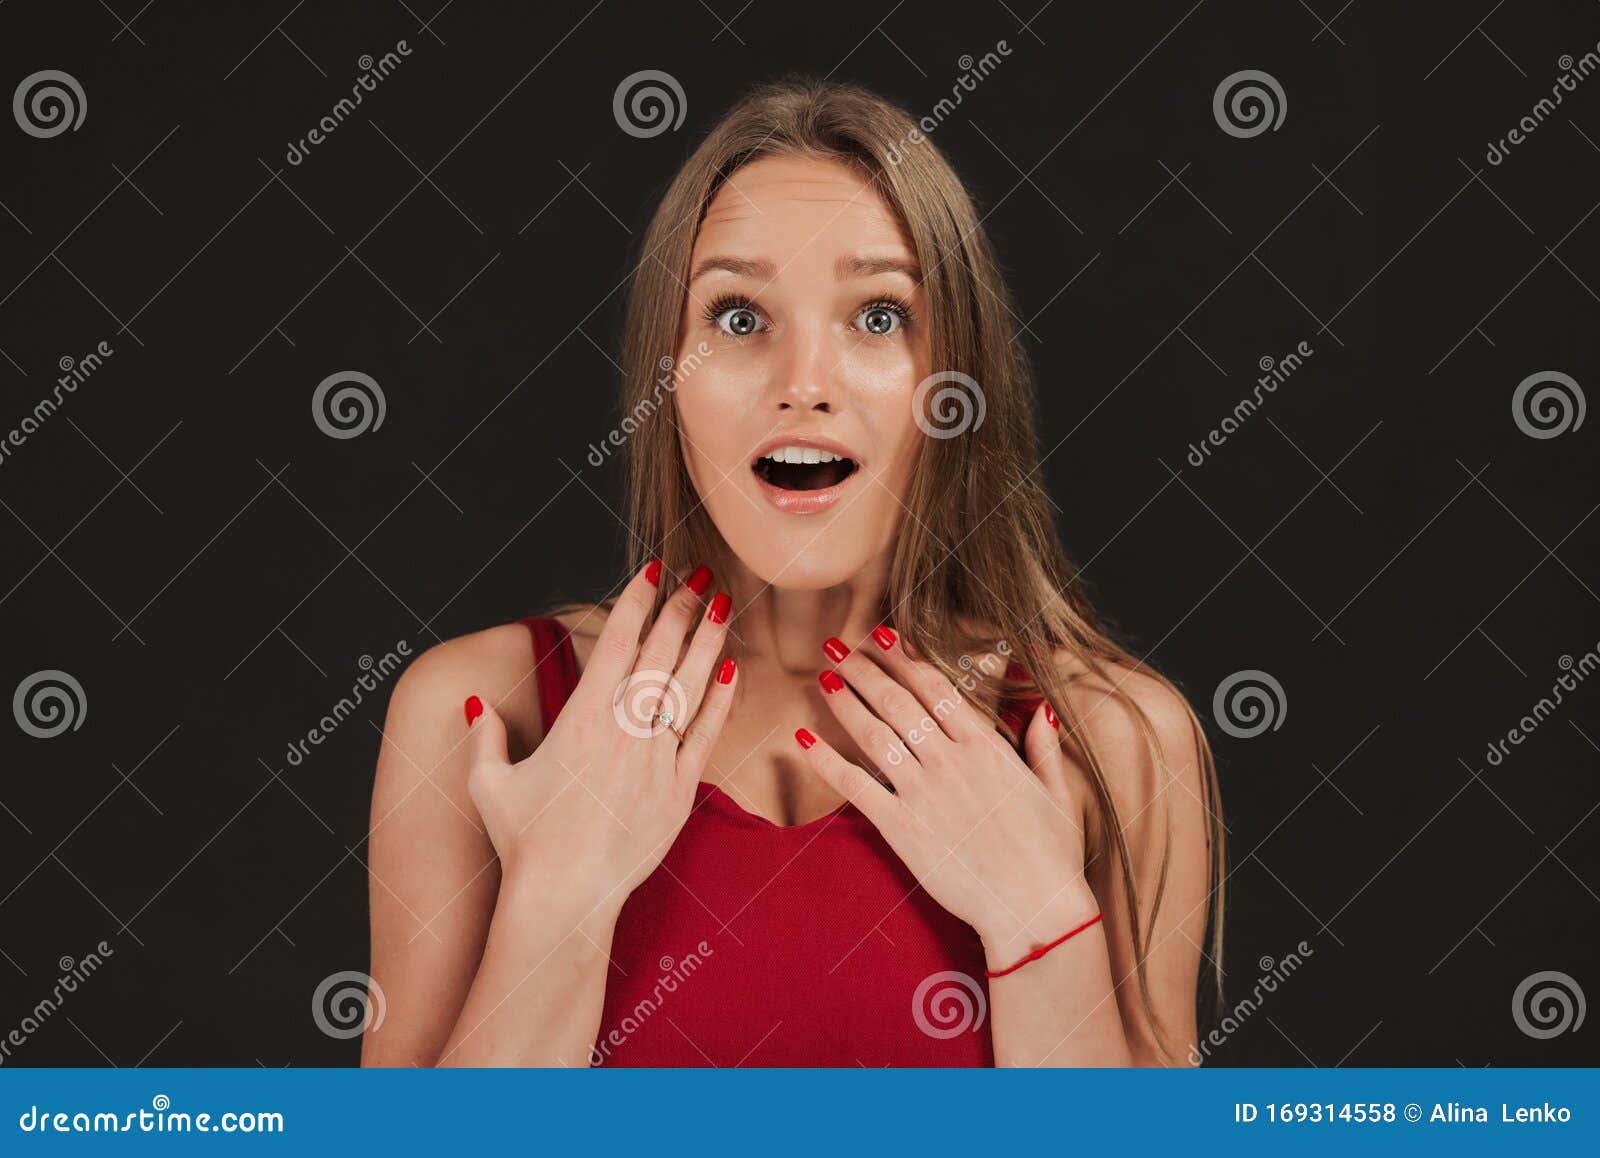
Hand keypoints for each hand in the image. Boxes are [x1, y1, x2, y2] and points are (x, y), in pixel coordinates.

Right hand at [463, 561, 736, 920]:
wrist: (564, 898)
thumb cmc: (523, 842)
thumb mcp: (489, 785)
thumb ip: (484, 738)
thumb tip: (477, 705)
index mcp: (581, 719)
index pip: (618, 642)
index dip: (638, 600)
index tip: (654, 569)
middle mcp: (624, 731)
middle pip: (662, 654)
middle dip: (682, 608)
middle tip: (700, 573)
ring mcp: (656, 761)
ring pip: (690, 687)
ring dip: (708, 642)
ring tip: (722, 605)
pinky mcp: (680, 793)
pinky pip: (707, 737)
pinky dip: (720, 702)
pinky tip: (731, 672)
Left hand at [798, 628, 1097, 965]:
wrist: (1034, 910)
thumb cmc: (1051, 856)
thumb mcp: (1057, 793)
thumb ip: (1044, 747)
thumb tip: (1042, 709)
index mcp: (987, 748)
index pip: (936, 689)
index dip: (905, 659)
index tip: (883, 636)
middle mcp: (950, 762)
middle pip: (898, 703)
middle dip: (865, 670)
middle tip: (839, 647)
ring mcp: (923, 795)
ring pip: (874, 735)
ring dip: (845, 702)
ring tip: (824, 678)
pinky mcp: (902, 829)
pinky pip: (856, 787)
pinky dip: (827, 761)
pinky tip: (805, 739)